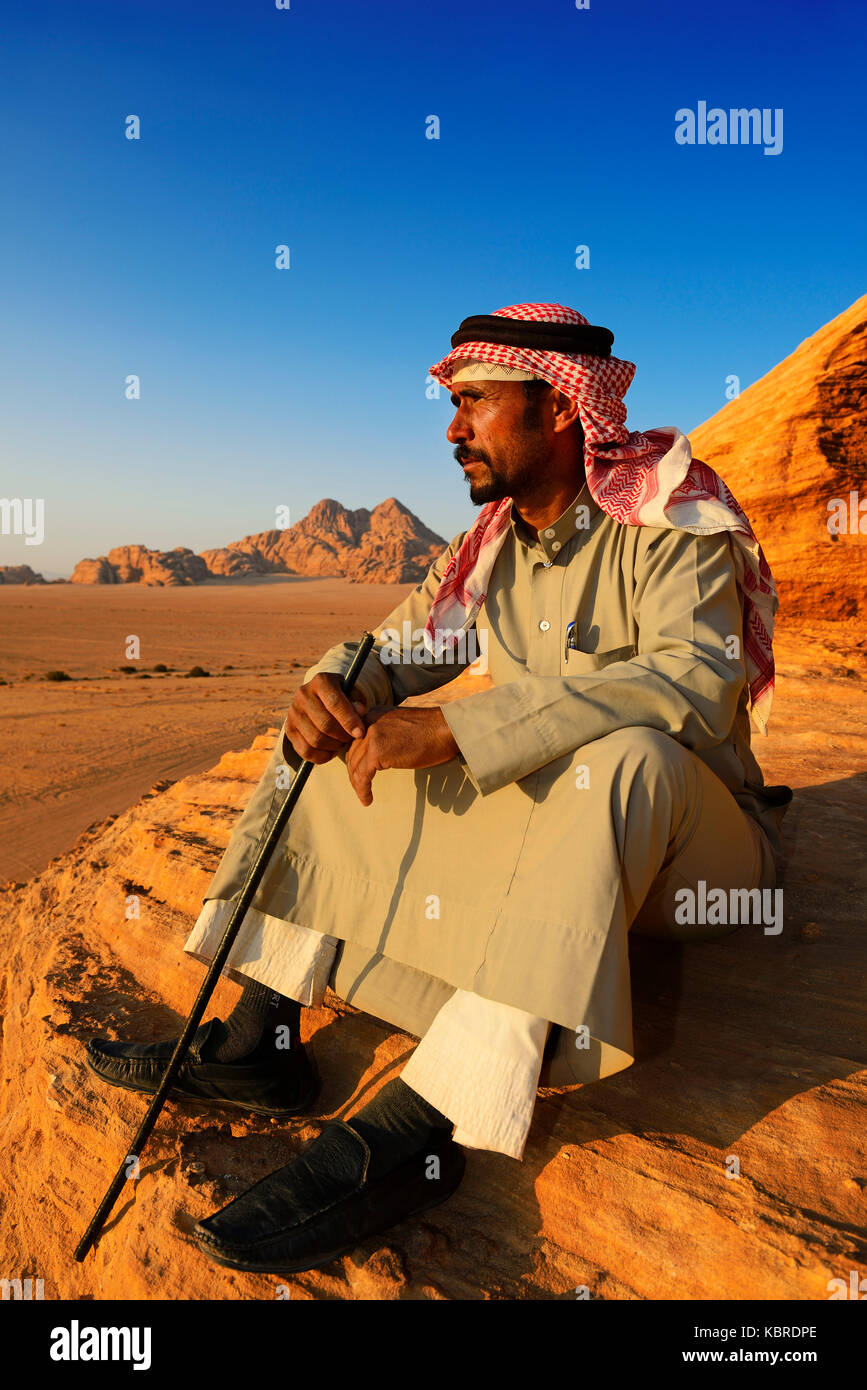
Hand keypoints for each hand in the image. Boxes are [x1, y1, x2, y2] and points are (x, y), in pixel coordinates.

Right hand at [284, 673, 367, 763]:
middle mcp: (303, 694)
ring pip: (315, 739)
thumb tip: (360, 711)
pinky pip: (305, 751)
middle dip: (342, 736)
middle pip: (325, 724)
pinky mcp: (289, 728)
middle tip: (352, 738)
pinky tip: (332, 750)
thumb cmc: (342, 698)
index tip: (360, 733)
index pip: (334, 702)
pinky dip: (322, 756)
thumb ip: (358, 702)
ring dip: (334, 746)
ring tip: (342, 742)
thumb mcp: (353, 695)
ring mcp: (293, 712)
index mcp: (321, 681)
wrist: (321, 701)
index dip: (349, 720)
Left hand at [345, 705, 459, 805]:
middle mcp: (368, 722)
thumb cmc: (432, 731)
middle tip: (360, 788)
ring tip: (364, 797)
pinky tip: (367, 799)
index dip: (356, 759)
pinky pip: (362, 776)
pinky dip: (362, 790)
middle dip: (354, 773)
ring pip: (355, 766)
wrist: (446, 728)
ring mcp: (371, 736)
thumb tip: (382, 754)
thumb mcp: (401, 727)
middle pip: (352, 753)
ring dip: (357, 785)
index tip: (359, 774)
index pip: (355, 740)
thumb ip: (387, 735)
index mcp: (374, 715)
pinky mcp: (377, 751)